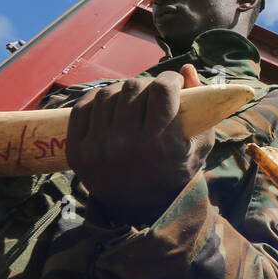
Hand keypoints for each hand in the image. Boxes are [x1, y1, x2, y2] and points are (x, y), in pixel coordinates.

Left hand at [66, 64, 214, 226]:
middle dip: (148, 84)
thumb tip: (187, 69)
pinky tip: (111, 105)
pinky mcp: (77, 150)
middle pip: (134, 87)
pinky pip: (83, 106)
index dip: (170, 80)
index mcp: (159, 143)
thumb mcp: (199, 145)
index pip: (161, 89)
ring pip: (108, 93)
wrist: (141, 209)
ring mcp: (97, 147)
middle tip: (153, 93)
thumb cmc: (176, 173)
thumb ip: (200, 107)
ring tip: (132, 100)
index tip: (174, 84)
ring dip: (123, 90)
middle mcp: (125, 144)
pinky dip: (97, 99)